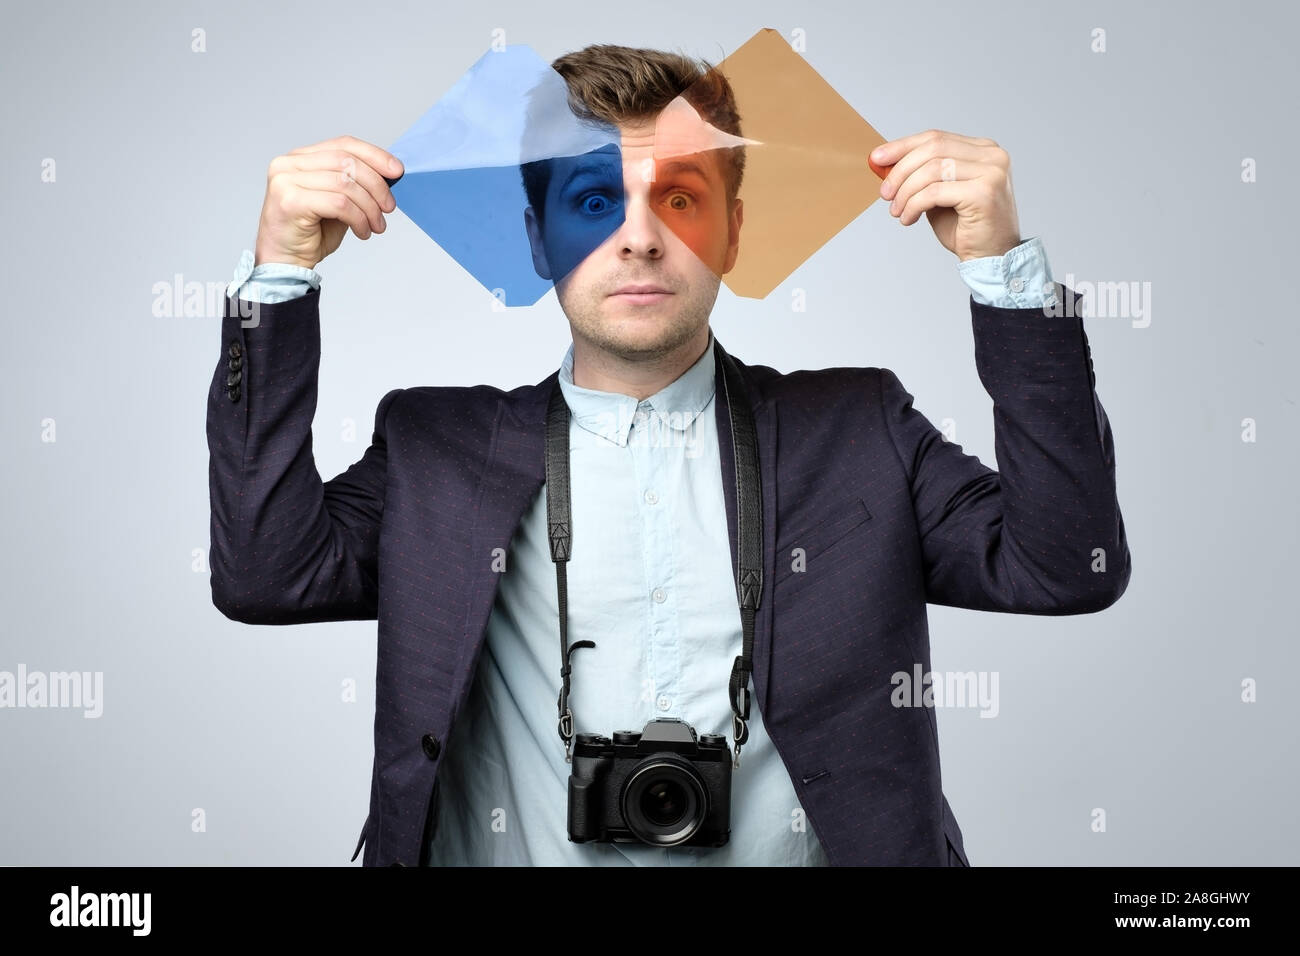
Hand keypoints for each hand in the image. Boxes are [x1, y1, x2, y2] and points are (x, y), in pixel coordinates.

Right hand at [254, 135, 403, 270]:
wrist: (285, 262)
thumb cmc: (311, 234)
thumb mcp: (339, 203)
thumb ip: (355, 184)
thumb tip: (388, 173)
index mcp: (301, 158)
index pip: (344, 144)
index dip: (374, 155)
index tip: (396, 171)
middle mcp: (289, 163)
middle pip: (347, 162)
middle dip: (376, 185)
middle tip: (389, 208)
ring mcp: (286, 180)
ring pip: (346, 184)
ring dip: (370, 207)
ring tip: (376, 226)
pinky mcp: (291, 201)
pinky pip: (339, 203)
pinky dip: (358, 218)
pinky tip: (362, 232)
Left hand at [869, 129, 1021, 261]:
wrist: (991, 257)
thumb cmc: (965, 227)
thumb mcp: (937, 194)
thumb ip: (919, 175)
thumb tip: (884, 162)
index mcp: (982, 149)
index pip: (936, 137)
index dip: (903, 146)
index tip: (877, 158)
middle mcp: (991, 155)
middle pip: (933, 148)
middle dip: (900, 171)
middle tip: (885, 194)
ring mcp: (991, 172)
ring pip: (932, 169)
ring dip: (906, 192)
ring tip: (897, 211)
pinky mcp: (984, 193)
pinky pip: (935, 192)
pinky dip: (914, 205)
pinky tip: (909, 219)